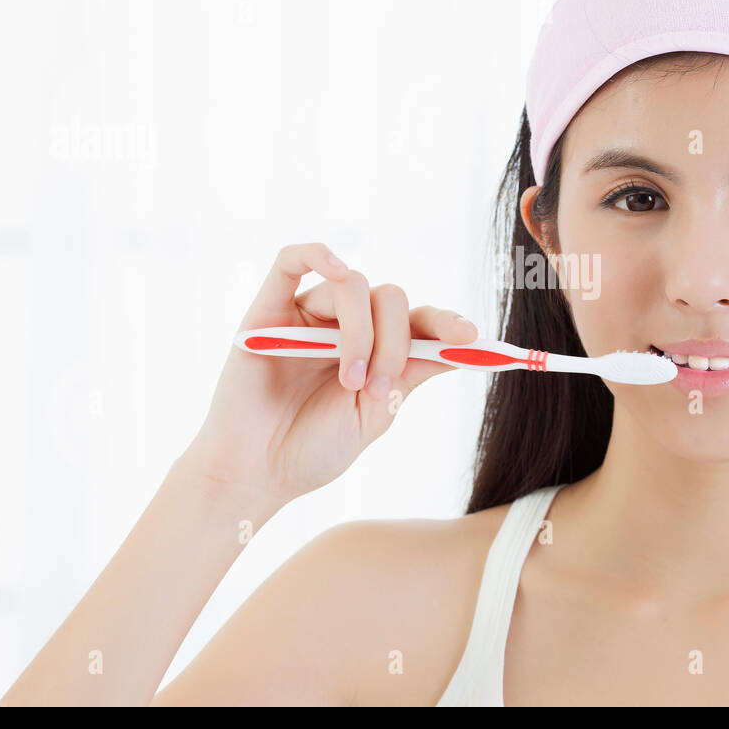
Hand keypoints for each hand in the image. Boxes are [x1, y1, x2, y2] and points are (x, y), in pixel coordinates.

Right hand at [177, 242, 477, 510]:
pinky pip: (292, 260)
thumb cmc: (312, 449)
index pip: (418, 320)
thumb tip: (459, 347)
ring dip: (361, 333)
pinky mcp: (267, 310)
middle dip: (395, 342)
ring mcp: (307, 316)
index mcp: (375, 349)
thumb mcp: (376, 413)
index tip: (471, 338)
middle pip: (390, 298)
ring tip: (350, 381)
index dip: (447, 323)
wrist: (257, 474)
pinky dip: (317, 254)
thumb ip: (411, 374)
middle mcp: (344, 326)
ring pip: (352, 286)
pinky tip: (336, 268)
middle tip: (377, 387)